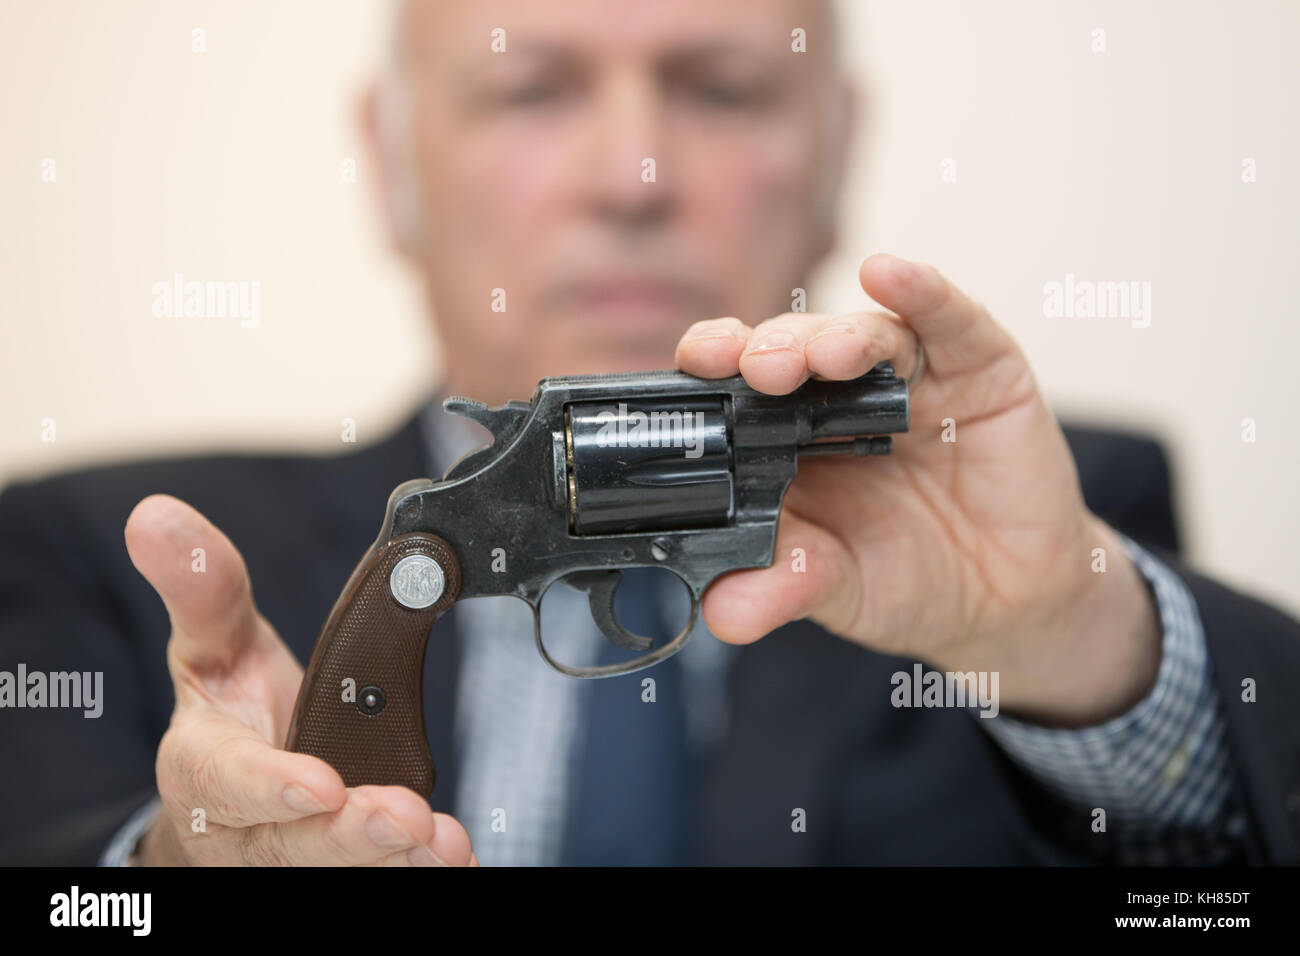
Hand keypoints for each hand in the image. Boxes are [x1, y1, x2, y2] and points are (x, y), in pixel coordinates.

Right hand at [123, 494, 477, 865]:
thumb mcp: (216, 647)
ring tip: (447, 846)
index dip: (272, 786)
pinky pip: (372, 882)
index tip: (321, 783)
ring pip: (336, 874)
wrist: (239, 796)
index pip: (229, 781)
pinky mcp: (333, 873)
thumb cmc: (233, 714)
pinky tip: (459, 865)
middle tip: (409, 819)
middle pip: (293, 844)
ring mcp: (288, 863)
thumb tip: (157, 516)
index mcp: (205, 768)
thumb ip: (203, 587)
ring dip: (395, 864)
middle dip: (351, 834)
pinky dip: (416, 876)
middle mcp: (243, 832)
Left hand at [675, 253, 1161, 726]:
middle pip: (791, 350)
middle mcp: (838, 397)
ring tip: (822, 356)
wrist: (1009, 602)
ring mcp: (910, 375)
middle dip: (768, 350)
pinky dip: (922, 292)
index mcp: (784, 441)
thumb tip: (723, 612)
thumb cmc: (908, 581)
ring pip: (864, 333)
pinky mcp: (979, 365)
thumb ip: (782, 588)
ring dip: (836, 336)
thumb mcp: (838, 591)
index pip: (735, 389)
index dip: (710, 372)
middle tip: (755, 367)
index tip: (690, 371)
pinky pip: (950, 319)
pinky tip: (890, 273)